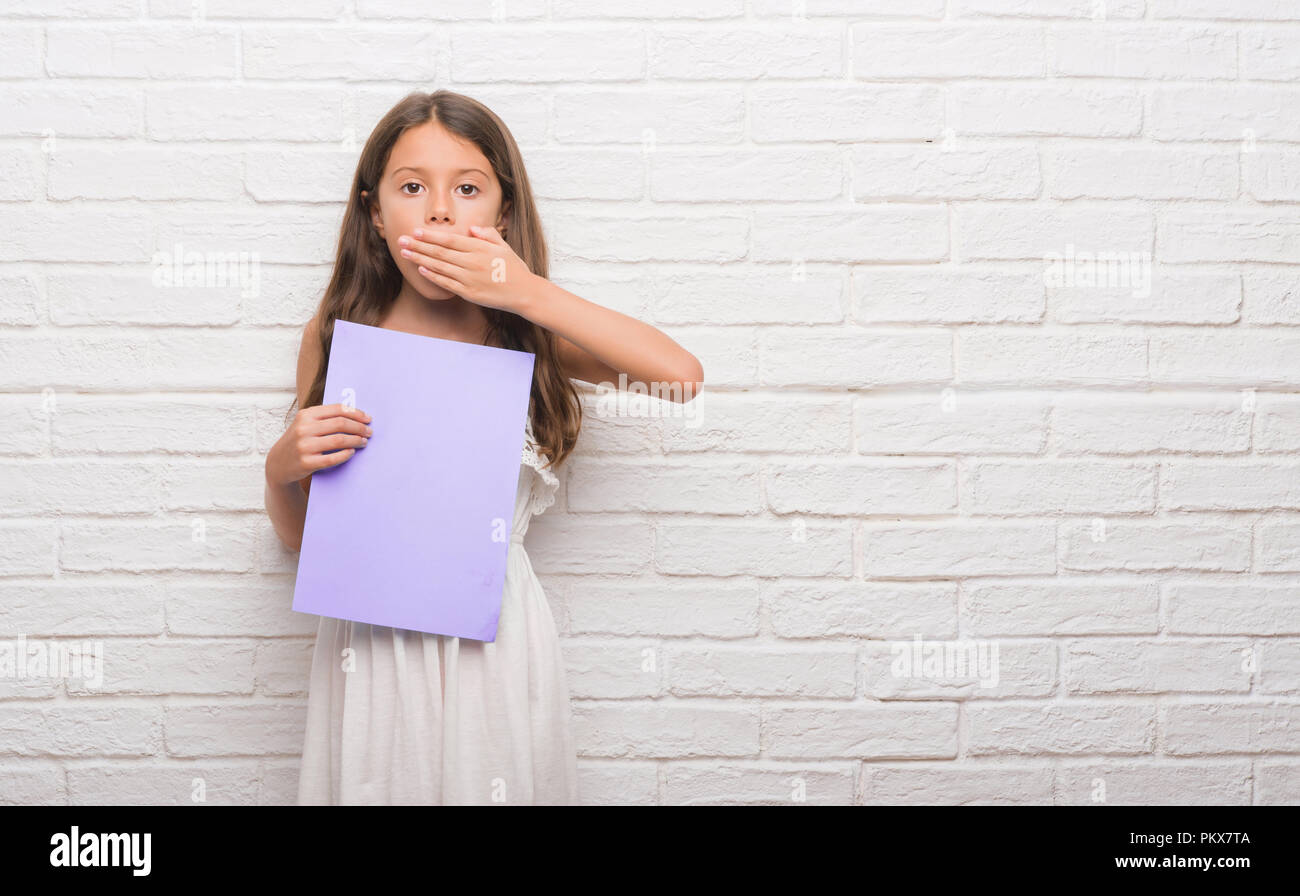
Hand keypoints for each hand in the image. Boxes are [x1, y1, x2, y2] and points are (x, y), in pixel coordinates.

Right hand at [266, 403, 372, 485]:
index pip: (337, 409)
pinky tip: (352, 452)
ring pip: (339, 440)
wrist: (278, 463)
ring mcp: (304, 446)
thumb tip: (355, 413)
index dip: (356, 413)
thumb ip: (325, 417)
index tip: (368, 419)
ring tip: (364, 442)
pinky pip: (333, 458)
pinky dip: (346, 454)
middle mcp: (303, 428)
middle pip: (340, 424)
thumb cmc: (298, 440)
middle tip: (369, 432)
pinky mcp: (306, 462)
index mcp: (306, 415)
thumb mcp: (306, 423)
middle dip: (359, 427)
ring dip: (356, 440)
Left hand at [397, 225, 535, 313]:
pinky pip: (446, 283)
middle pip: (440, 252)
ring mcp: (470, 279)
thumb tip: (471, 228)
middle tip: (401, 240)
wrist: (525, 293)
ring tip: (405, 253)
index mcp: (480, 249)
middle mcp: (472, 262)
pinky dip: (433, 276)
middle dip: (418, 245)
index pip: (450, 240)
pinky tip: (421, 269)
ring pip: (440, 267)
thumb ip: (487, 234)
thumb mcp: (503, 246)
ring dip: (420, 259)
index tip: (416, 231)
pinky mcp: (469, 293)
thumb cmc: (514, 268)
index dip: (431, 236)